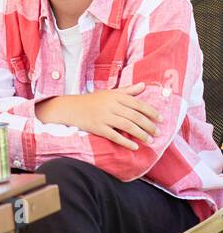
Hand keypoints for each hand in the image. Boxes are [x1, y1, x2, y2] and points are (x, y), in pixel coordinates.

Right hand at [43, 83, 160, 150]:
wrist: (71, 108)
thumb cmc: (93, 100)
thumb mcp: (110, 93)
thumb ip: (128, 90)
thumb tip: (144, 85)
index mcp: (115, 96)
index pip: (138, 104)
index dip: (151, 112)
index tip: (161, 119)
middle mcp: (111, 105)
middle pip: (135, 116)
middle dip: (149, 126)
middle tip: (158, 133)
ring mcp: (104, 117)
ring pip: (127, 126)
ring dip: (141, 134)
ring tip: (150, 140)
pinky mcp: (98, 127)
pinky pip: (115, 136)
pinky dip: (126, 142)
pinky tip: (135, 147)